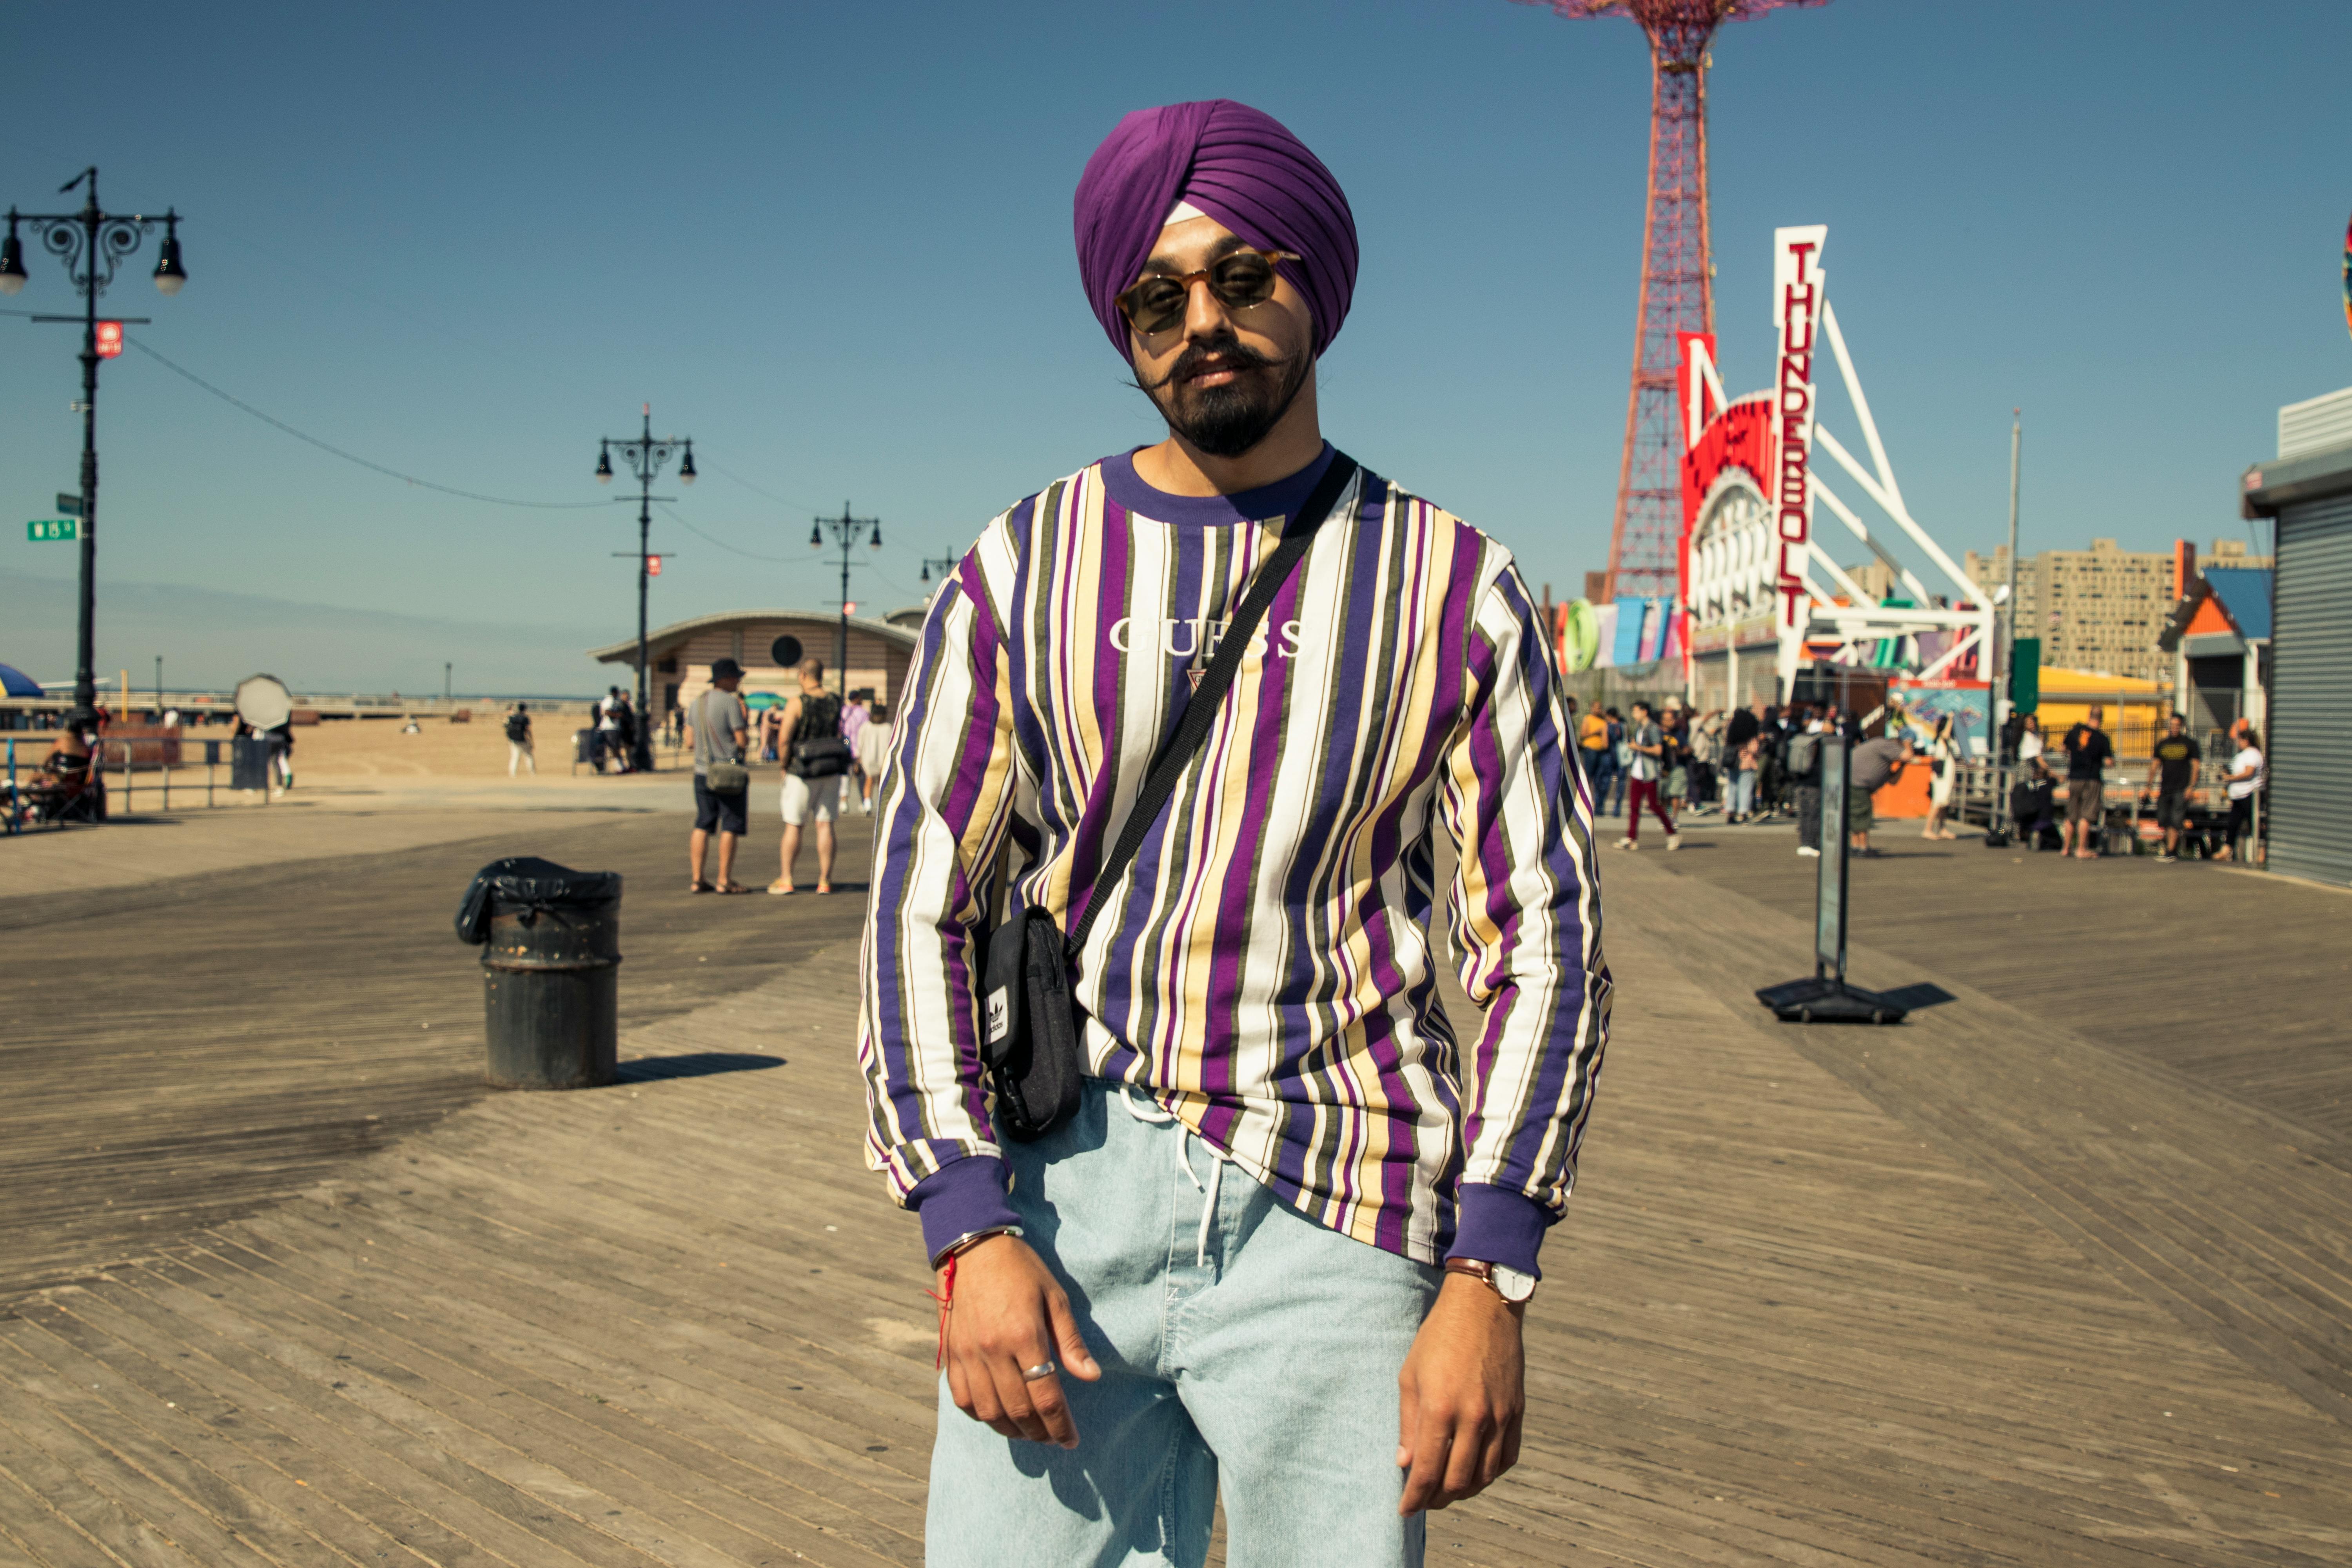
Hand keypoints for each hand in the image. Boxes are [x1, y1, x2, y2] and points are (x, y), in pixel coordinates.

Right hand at [940, 1234, 1100, 1448]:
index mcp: (1023, 1335)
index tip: (1071, 1440)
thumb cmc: (1021, 1270)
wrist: (973, 1247)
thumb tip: (1092, 1376)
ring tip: (1029, 1432)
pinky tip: (997, 1415)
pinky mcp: (951, 1353)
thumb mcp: (1055, 1297)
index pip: (1046, 1397)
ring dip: (1011, 1430)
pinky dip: (981, 1415)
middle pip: (1018, 1410)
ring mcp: (968, 1354)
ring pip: (989, 1411)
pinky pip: (963, 1398)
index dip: (1061, 1426)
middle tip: (1053, 1438)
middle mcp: (992, 1350)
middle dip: (1040, 1433)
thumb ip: (1070, 1341)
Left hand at [1397, 1273, 1525, 1513]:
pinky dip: (1490, 1473)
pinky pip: (1507, 1458)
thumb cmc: (1439, 1337)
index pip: (1427, 1471)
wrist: (1483, 1306)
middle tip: (1424, 1501)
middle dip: (1437, 1499)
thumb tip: (1405, 1464)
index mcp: (1440, 1407)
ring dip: (1464, 1490)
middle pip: (1457, 1481)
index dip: (1414, 1497)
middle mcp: (1474, 1417)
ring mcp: (1500, 1416)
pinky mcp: (1517, 1412)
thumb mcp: (1411, 1375)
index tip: (1404, 1511)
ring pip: (1485, 1475)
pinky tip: (1476, 1471)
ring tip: (1447, 1490)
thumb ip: (1408, 1424)